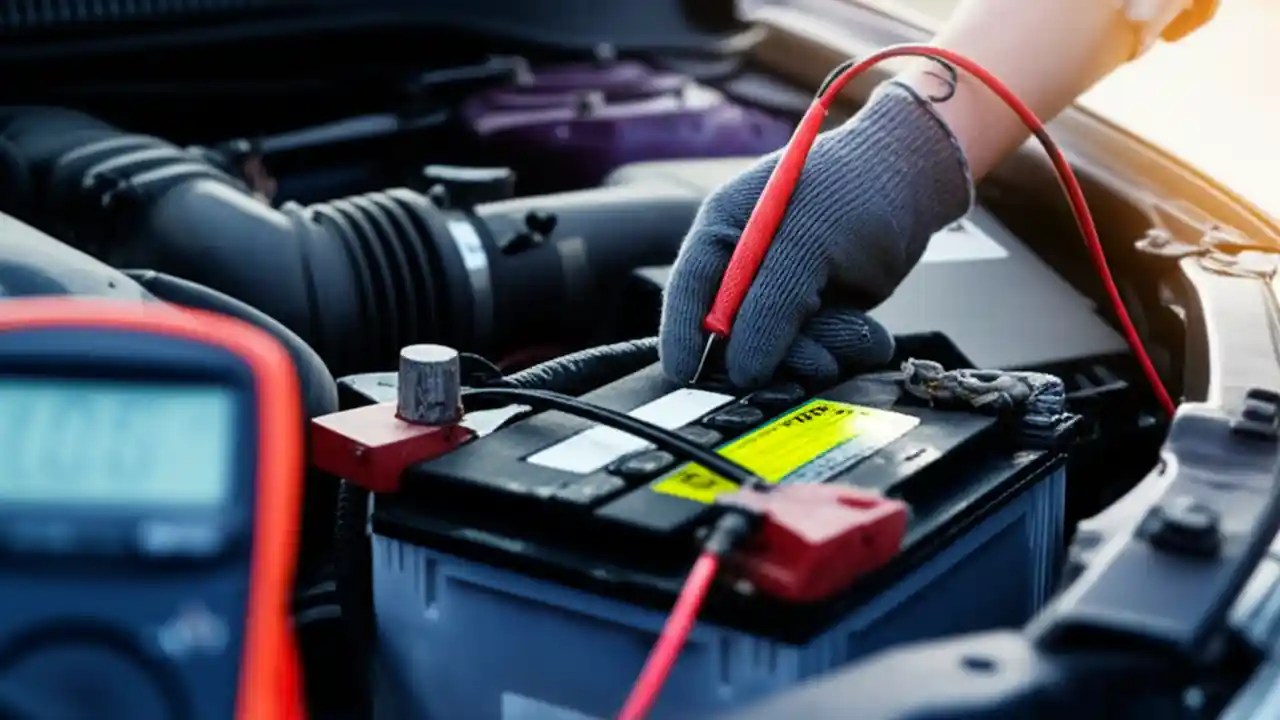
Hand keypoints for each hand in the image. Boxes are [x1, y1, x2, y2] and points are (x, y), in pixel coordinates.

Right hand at [659, 81, 972, 387]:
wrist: (914, 181)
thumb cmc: (855, 189)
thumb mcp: (808, 244)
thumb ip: (770, 307)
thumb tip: (741, 371)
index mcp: (724, 231)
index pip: (689, 290)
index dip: (681, 335)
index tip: (684, 377)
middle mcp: (744, 266)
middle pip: (732, 333)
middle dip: (774, 354)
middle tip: (816, 361)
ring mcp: (779, 292)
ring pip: (779, 350)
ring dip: (821, 351)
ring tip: (860, 334)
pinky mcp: (813, 313)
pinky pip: (815, 349)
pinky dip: (843, 348)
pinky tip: (869, 335)